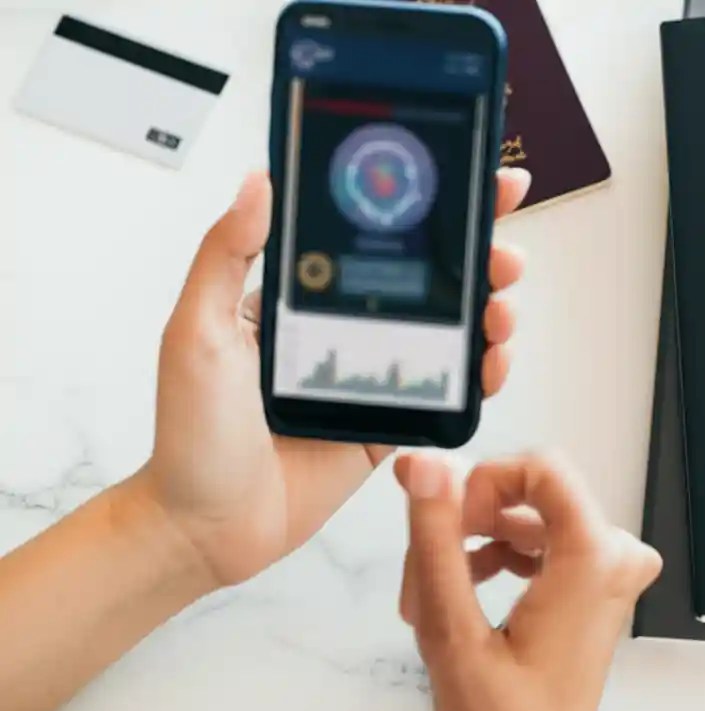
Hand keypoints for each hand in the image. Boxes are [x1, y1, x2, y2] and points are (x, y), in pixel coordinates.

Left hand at [137, 168, 530, 586]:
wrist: (207, 527)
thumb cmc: (190, 433)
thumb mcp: (195, 331)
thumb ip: (224, 255)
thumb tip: (260, 182)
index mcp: (301, 298)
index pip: (372, 236)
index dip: (424, 206)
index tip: (471, 180)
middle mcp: (342, 330)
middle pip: (425, 280)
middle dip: (476, 259)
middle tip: (504, 253)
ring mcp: (370, 376)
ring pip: (447, 333)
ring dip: (486, 314)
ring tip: (502, 309)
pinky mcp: (389, 425)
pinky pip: (444, 392)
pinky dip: (479, 374)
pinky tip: (494, 361)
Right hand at [394, 453, 662, 710]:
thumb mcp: (452, 632)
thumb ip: (436, 543)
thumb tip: (425, 468)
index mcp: (595, 561)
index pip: (543, 466)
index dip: (485, 480)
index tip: (447, 516)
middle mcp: (616, 559)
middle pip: (530, 495)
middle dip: (468, 525)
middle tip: (426, 574)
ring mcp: (610, 573)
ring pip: (529, 518)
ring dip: (474, 546)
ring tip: (431, 596)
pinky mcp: (595, 586)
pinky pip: (544, 541)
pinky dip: (498, 558)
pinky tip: (465, 590)